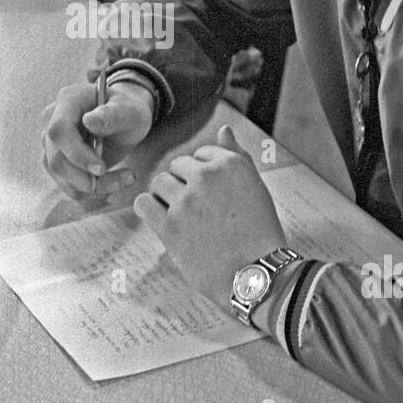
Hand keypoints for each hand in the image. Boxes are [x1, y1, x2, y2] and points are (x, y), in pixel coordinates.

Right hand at [41, 78, 153, 201]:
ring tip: (125, 179)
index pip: (59, 131)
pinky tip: (114, 185)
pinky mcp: (58, 162)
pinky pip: (68, 185)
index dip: (76, 154)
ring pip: (61, 176)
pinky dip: (91, 193)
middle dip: (87, 178)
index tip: (102, 168)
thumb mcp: (129, 110)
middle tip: (121, 180)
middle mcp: (52, 121)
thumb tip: (90, 121)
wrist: (124, 119)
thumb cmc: (127, 110)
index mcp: (68, 101)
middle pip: (57, 159)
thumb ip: (113, 114)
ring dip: (93, 188)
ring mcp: (52, 144)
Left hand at [135, 125, 286, 308]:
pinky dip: (148, 209)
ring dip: (166, 197)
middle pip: (177, 166)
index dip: (202, 176)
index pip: (200, 155)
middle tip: (197, 211)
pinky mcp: (170, 225)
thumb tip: (224, 129)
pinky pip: (143, 203)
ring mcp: (187, 201)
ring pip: (159, 182)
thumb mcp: (255, 187)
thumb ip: (236, 156)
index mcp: (230, 164)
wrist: (257, 274)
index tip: (211, 197)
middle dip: (183, 185)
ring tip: (183, 217)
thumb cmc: (259, 232)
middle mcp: (207, 177)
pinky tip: (160, 219)